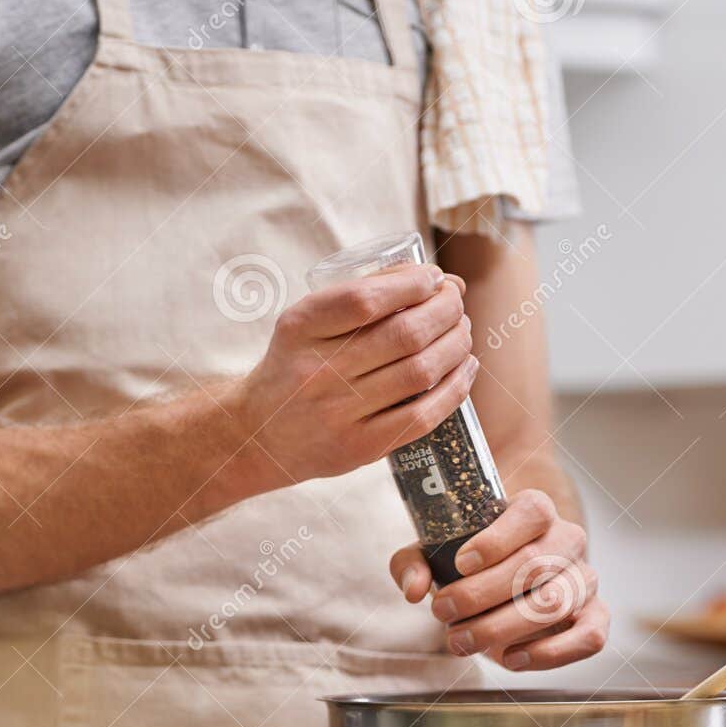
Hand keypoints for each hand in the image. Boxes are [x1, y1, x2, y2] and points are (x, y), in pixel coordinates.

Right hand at [235, 264, 475, 489]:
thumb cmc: (296, 366)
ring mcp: (339, 413)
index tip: (433, 277)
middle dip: (445, 310)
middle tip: (454, 302)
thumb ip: (359, 297)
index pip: (365, 299)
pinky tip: (466, 368)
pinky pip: (422, 416)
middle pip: (404, 334)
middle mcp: (318, 371)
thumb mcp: (306, 323)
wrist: (259, 434)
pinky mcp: (360, 448)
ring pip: (419, 372)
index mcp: (301, 328)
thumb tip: (438, 279)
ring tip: (462, 331)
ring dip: (455, 344)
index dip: (412, 283)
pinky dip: (455, 389)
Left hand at [390, 489, 608, 670]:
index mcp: (535, 511)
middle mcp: (567, 540)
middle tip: (443, 613)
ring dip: (502, 628)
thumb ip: (415, 562)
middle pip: (535, 564)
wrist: (509, 579)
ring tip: (462, 641)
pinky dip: (551, 653)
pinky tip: (512, 658)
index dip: (498, 539)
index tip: (461, 564)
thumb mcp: (436, 553)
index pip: (532, 513)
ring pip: (555, 603)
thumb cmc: (472, 563)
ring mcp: (584, 579)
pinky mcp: (594, 617)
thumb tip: (414, 590)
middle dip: (481, 594)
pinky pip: (590, 637)